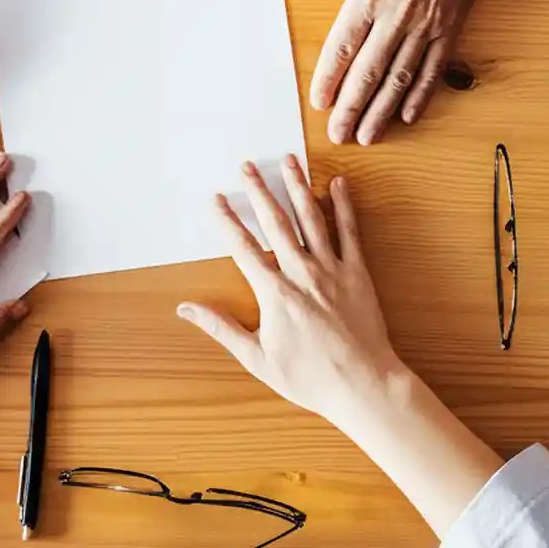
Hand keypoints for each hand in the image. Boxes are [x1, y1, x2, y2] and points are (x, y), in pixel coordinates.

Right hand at [178, 155, 404, 423]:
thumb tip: (186, 308)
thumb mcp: (256, 358)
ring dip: (298, 187)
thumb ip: (221, 328)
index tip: (217, 199)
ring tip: (288, 162)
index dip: (227, 220)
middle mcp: (302, 274)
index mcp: (274, 293)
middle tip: (247, 166)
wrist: (362, 385)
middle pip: (276, 224)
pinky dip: (344, 207)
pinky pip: (350, 233)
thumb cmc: (309, 378)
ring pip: (312, 219)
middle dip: (260, 191)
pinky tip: (339, 184)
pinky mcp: (358, 274)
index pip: (243, 248)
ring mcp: (332, 271)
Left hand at [288, 0, 532, 144]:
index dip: (329, 77)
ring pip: (401, 77)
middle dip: (351, 107)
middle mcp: (398, 13)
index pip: (344, 45)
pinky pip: (434, 68)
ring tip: (367, 136)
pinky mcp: (452, 24)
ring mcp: (428, 22)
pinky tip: (409, 116)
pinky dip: (422, 95)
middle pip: (369, 71)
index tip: (318, 103)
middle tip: (337, 135)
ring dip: (382, 110)